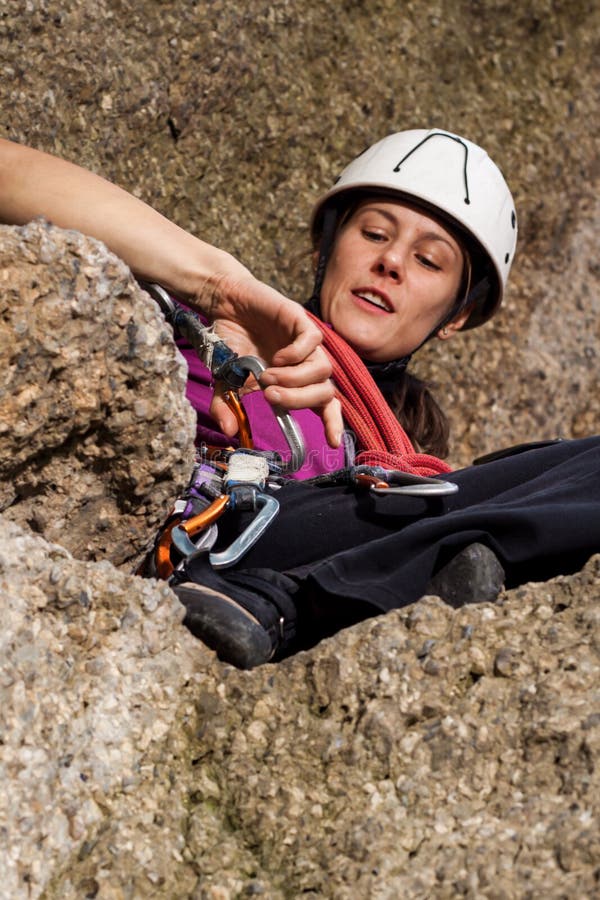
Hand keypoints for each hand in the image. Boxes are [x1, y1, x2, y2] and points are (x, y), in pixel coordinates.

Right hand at [192, 268, 341, 447]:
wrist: (225, 304)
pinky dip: (297, 354)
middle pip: (326, 392)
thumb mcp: (225, 381)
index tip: (332, 443)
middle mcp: (306, 365)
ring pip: (323, 369)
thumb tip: (229, 431)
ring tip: (267, 376)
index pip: (325, 406)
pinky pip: (313, 341)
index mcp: (297, 383)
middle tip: (270, 396)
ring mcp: (306, 344)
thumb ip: (226, 406)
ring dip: (295, 379)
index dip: (333, 423)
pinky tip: (277, 357)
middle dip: (300, 400)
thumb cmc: (231, 344)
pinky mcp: (301, 321)